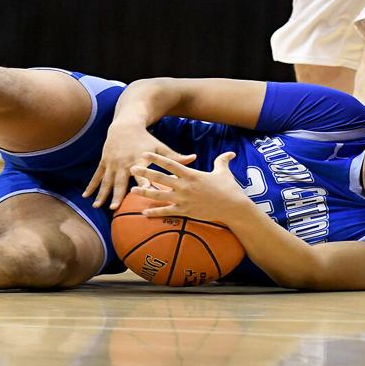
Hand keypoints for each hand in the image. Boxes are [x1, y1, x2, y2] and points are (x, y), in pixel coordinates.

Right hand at [84, 123, 194, 209]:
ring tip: (98, 207)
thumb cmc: (146, 138)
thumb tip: (194, 158)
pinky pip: (96, 176)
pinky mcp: (104, 162)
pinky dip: (91, 186)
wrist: (125, 124)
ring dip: (102, 194)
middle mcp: (124, 163)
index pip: (142, 174)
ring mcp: (112, 163)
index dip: (143, 182)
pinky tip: (86, 197)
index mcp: (139, 160)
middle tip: (115, 207)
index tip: (144, 192)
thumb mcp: (160, 146)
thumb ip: (175, 156)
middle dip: (117, 194)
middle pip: (120, 181)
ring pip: (106, 181)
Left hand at [129, 152, 256, 225]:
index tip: (144, 154)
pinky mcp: (185, 212)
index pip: (170, 164)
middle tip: (131, 169)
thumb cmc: (229, 189)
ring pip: (159, 196)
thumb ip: (222, 161)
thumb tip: (231, 153)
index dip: (156, 158)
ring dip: (144, 193)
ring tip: (131, 190)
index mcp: (191, 174)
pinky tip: (144, 213)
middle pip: (160, 178)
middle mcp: (184, 186)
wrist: (233, 207)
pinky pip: (167, 212)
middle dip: (144, 173)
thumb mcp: (224, 172)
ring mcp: (184, 200)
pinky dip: (155, 213)